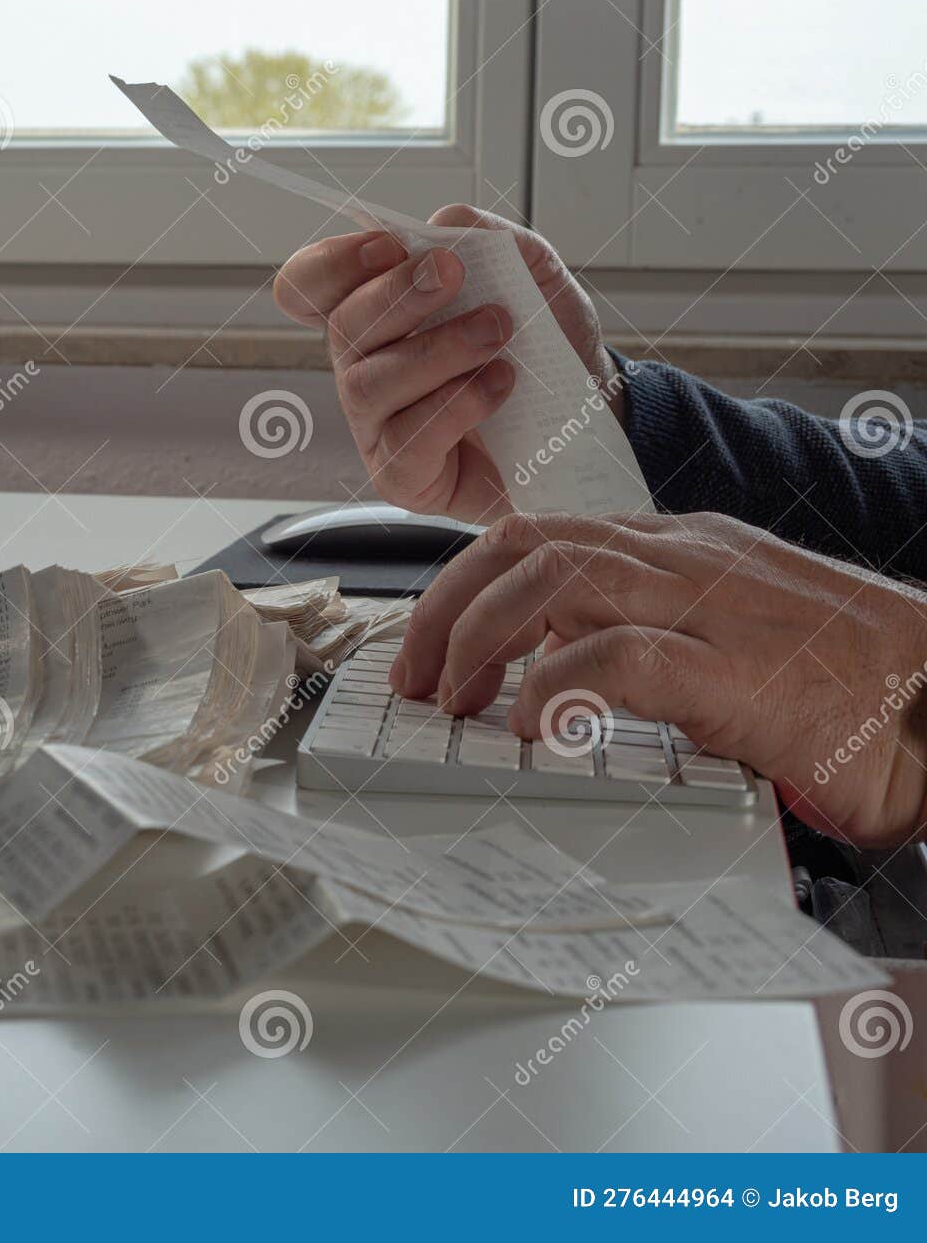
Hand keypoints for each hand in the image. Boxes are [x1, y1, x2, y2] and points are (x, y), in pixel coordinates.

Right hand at [273, 205, 618, 524]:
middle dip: (395, 294)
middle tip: (451, 272)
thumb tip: (444, 224)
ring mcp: (376, 427)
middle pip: (341, 327)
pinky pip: (408, 441)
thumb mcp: (534, 278)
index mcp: (376, 315)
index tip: (389, 246)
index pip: (310, 285)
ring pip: (369, 384)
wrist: (589, 420)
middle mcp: (363, 368)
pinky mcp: (402, 475)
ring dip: (436, 350)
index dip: (334, 263)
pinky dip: (456, 406)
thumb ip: (494, 241)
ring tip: (498, 332)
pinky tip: (500, 385)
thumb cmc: (546, 351)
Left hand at [387, 510, 926, 847]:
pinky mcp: (736, 668)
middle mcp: (684, 560)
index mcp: (678, 550)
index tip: (427, 644)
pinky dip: (555, 684)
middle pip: (524, 546)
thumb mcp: (728, 634)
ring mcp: (711, 605)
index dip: (463, 585)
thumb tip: (553, 668)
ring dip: (480, 641)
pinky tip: (530, 725)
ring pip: (554, 579)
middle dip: (445, 609)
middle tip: (416, 682)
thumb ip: (647, 633)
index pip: (538, 536)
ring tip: (455, 704)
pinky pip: (618, 654)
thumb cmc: (845, 682)